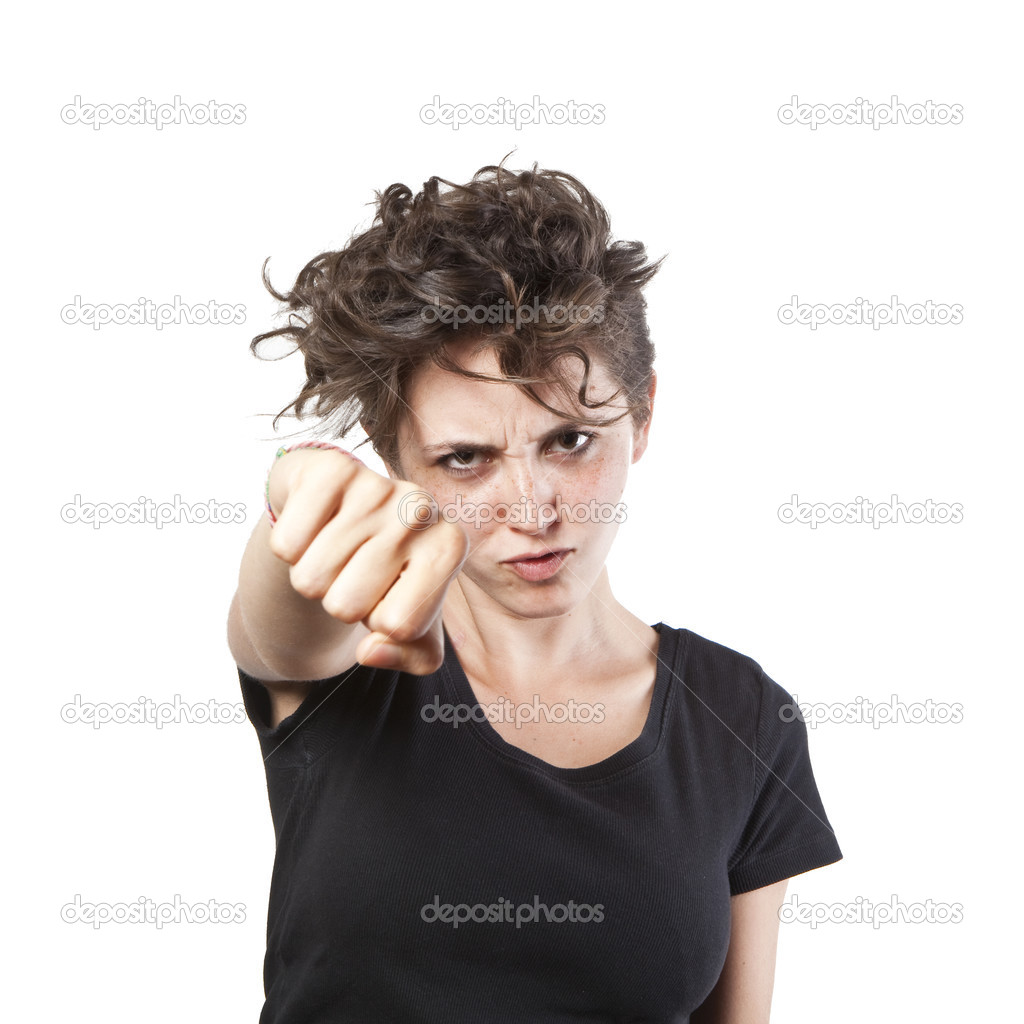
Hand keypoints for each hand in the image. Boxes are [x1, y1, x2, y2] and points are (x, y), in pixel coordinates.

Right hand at [266, 448, 468, 673]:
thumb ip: (413, 657)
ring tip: (335, 550)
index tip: (387, 594)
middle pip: (346, 607)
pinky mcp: (332, 469)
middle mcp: (422, 510)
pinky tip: (313, 526)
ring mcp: (378, 485)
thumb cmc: (386, 572)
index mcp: (450, 548)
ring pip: (310, 579)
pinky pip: (286, 545)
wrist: (344, 507)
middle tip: (354, 571)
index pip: (398, 627)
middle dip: (341, 602)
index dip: (380, 624)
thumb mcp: (414, 624)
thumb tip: (371, 651)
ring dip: (312, 577)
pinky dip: (289, 548)